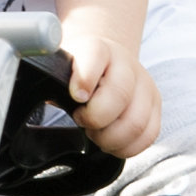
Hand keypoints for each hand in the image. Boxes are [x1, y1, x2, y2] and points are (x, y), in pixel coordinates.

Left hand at [58, 20, 162, 158]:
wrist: (106, 59)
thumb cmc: (76, 69)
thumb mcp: (59, 65)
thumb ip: (50, 78)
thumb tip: (40, 96)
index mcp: (97, 48)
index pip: (94, 56)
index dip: (84, 78)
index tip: (75, 97)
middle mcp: (126, 63)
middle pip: (119, 96)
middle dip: (95, 119)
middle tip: (81, 121)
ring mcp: (145, 84)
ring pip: (137, 121)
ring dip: (111, 138)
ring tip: (96, 134)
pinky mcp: (155, 105)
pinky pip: (149, 134)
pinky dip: (127, 147)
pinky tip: (111, 142)